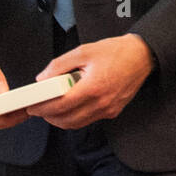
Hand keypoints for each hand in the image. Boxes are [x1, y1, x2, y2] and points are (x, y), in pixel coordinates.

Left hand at [26, 34, 155, 128]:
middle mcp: (102, 102)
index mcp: (93, 86)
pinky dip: (75, 118)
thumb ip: (60, 65)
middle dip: (49, 116)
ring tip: (52, 109)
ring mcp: (108, 109)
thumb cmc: (115, 51)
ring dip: (61, 120)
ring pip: (77, 124)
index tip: (32, 106)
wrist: (142, 55)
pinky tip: (71, 107)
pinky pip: (89, 120)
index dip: (43, 108)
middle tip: (39, 109)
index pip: (61, 105)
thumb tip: (42, 79)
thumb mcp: (84, 50)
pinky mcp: (113, 111)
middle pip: (67, 120)